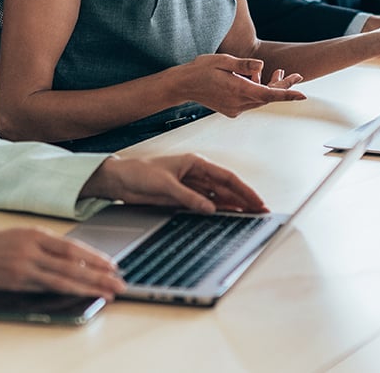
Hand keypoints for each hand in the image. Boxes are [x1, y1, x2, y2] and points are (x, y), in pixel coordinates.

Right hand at [0, 227, 124, 298]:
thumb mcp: (21, 235)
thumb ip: (45, 245)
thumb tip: (74, 258)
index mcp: (34, 234)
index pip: (72, 247)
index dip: (94, 256)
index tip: (112, 265)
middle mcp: (31, 250)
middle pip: (72, 265)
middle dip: (98, 275)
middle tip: (118, 283)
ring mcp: (24, 268)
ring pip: (62, 280)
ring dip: (87, 287)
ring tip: (106, 293)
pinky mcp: (16, 284)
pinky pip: (45, 289)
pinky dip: (64, 292)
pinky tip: (78, 295)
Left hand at [80, 153, 268, 213]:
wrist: (119, 180)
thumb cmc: (139, 173)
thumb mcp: (165, 184)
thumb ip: (189, 196)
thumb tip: (210, 208)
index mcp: (194, 162)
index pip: (225, 177)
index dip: (243, 189)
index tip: (256, 200)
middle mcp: (195, 173)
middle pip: (225, 187)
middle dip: (243, 198)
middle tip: (260, 211)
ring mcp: (190, 186)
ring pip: (218, 197)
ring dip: (232, 205)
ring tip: (249, 216)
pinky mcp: (183, 197)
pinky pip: (205, 204)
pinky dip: (217, 210)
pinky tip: (227, 216)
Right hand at [171, 53, 305, 117]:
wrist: (183, 85)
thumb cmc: (201, 70)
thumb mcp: (223, 60)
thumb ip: (244, 65)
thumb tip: (262, 66)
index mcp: (239, 89)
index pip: (269, 93)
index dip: (287, 94)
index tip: (302, 95)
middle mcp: (239, 102)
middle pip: (268, 96)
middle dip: (282, 85)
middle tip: (294, 75)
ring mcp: (235, 108)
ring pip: (260, 99)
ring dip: (269, 87)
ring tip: (278, 71)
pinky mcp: (231, 110)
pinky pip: (250, 101)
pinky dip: (257, 91)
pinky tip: (255, 79)